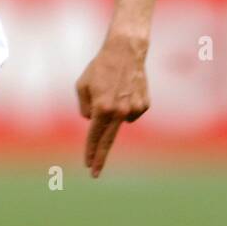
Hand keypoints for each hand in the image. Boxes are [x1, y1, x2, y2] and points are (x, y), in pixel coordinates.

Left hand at [76, 33, 149, 178]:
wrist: (126, 52)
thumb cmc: (100, 68)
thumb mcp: (82, 86)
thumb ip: (84, 109)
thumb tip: (92, 122)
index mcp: (101, 108)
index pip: (94, 136)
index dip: (90, 152)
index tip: (88, 166)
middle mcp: (119, 111)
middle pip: (108, 141)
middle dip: (100, 157)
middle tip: (94, 174)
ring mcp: (134, 109)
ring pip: (119, 122)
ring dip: (113, 113)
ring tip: (113, 91)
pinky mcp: (144, 105)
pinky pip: (130, 113)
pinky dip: (126, 106)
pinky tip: (125, 91)